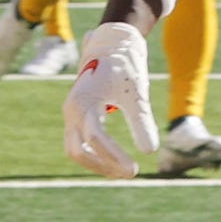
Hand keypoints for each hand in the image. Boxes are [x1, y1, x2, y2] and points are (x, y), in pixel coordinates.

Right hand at [63, 21, 159, 178]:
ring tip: (124, 171)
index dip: (114, 156)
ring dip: (98, 164)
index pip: (95, 138)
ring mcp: (71, 115)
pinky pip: (79, 144)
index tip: (135, 169)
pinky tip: (116, 161)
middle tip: (131, 173)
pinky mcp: (76, 119)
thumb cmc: (123, 69)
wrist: (110, 48)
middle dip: (103, 166)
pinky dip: (95, 156)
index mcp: (83, 102)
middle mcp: (71, 111)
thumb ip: (141, 121)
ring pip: (75, 150)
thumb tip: (149, 151)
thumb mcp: (136, 94)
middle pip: (77, 151)